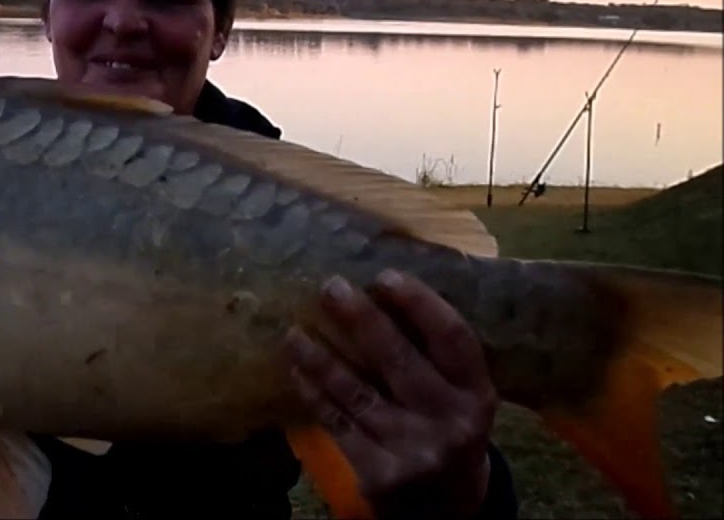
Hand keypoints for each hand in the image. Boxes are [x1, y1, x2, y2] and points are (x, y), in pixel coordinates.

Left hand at [287, 270, 496, 518]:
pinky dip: (313, 391)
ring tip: (294, 329)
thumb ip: (435, 357)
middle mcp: (449, 421)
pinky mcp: (378, 471)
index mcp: (476, 394)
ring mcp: (412, 449)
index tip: (385, 276)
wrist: (448, 510)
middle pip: (398, 360)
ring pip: (356, 391)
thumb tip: (380, 292)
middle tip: (331, 286)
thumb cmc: (449, 430)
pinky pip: (336, 421)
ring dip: (320, 357)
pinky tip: (295, 367)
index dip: (420, 303)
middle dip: (361, 319)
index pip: (453, 338)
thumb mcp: (461, 397)